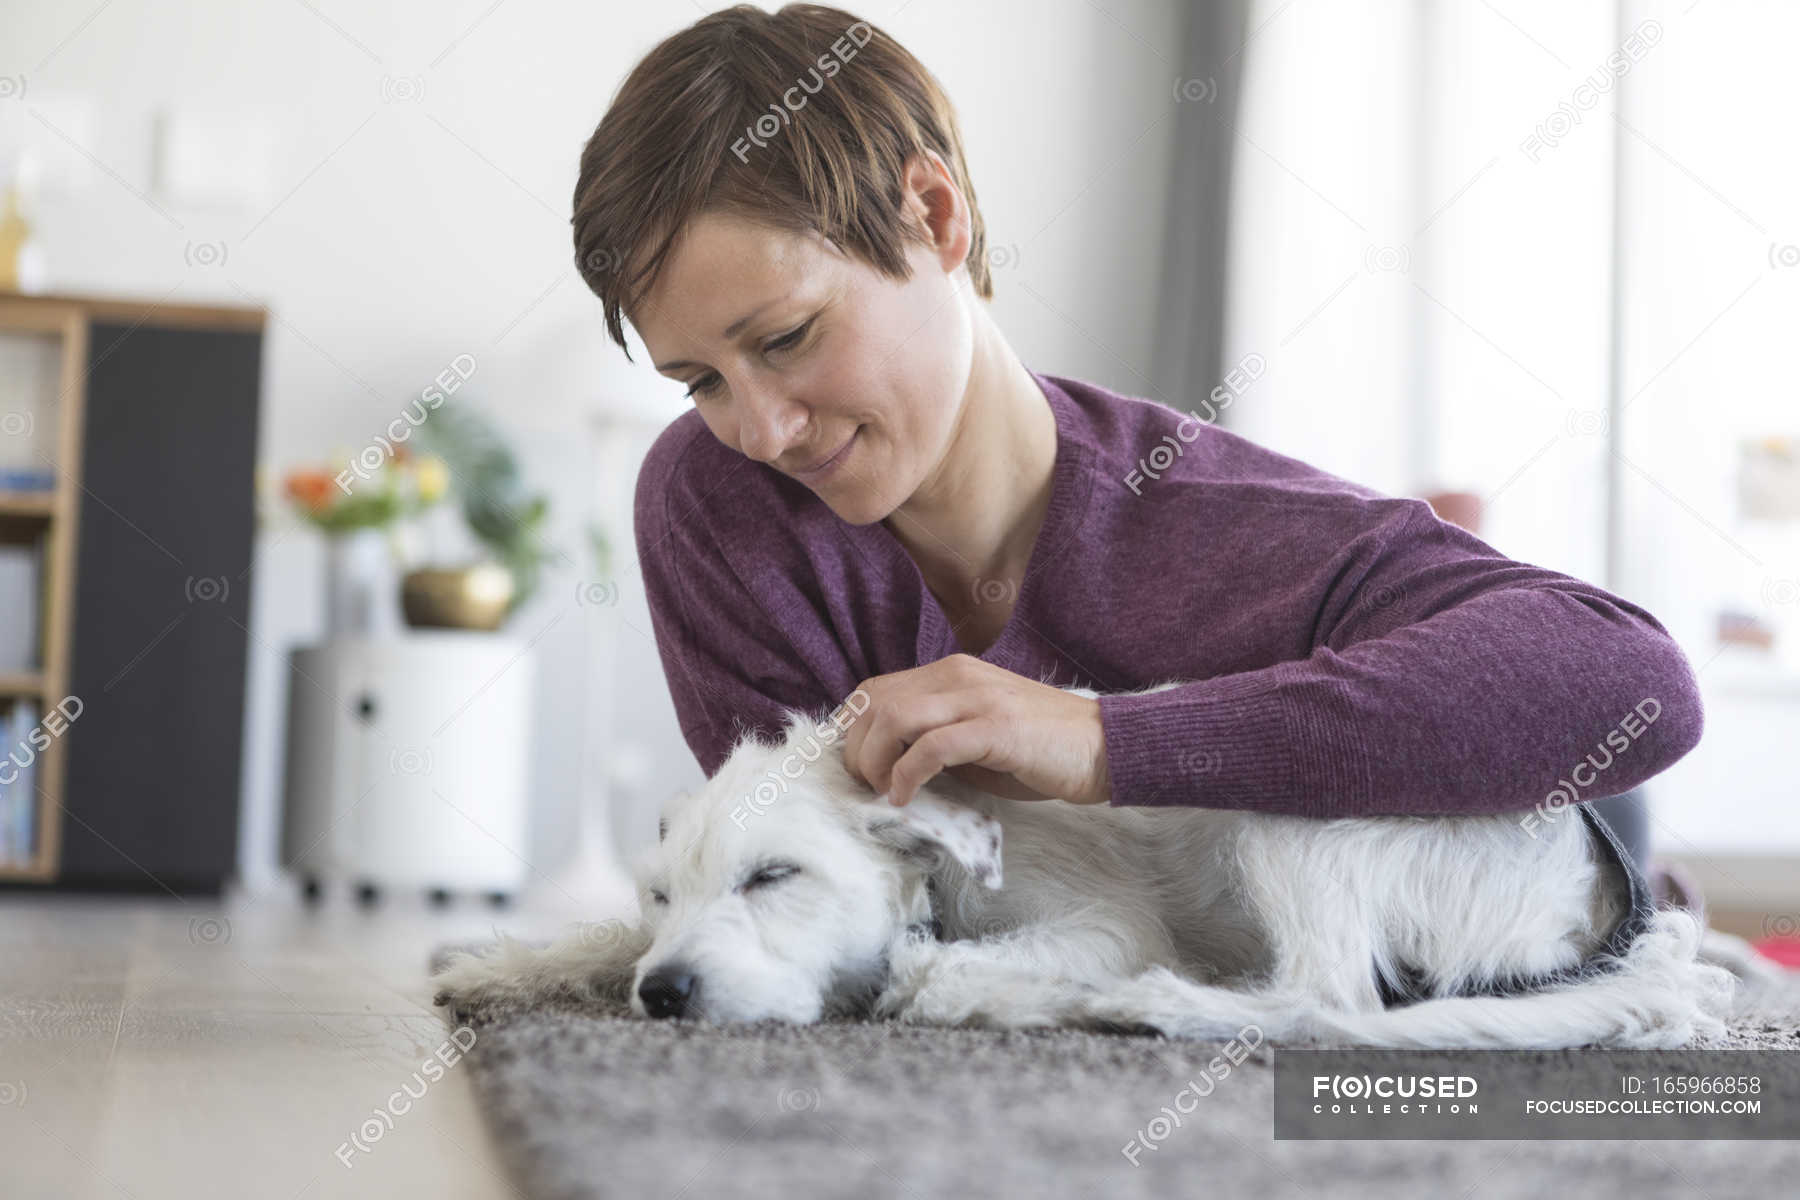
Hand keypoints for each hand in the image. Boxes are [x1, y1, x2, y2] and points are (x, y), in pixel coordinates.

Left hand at [834, 654, 1111, 807]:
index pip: (875, 690)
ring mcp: (978, 698)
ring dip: (875, 761)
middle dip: (857, 751)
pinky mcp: (997, 727)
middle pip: (875, 703)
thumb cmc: (1039, 750)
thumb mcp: (976, 734)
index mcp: (951, 673)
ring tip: (884, 791)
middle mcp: (958, 675)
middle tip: (867, 787)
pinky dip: (907, 775)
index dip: (853, 732)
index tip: (859, 770)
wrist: (1104, 747)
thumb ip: (935, 737)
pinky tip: (907, 797)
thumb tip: (884, 765)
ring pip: (895, 718)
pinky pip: (932, 746)